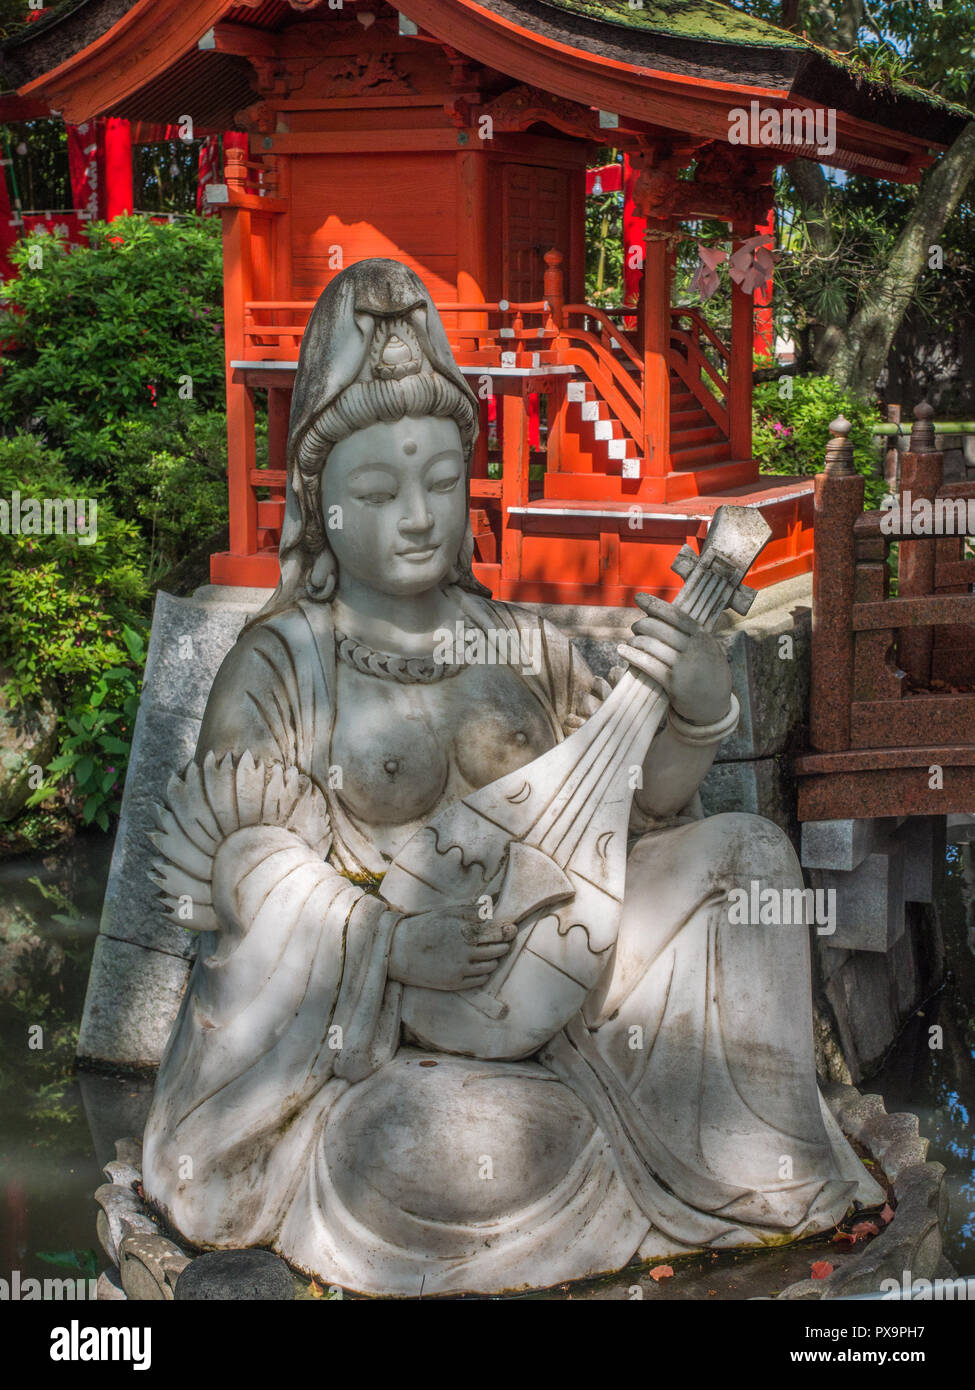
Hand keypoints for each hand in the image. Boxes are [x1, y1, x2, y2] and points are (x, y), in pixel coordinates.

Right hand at [387, 903, 516, 991]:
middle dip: (505, 945)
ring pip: (490, 966)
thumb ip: (469, 911)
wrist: (399, 951)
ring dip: (496, 959)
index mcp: (464, 932)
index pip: (496, 933)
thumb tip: (490, 907)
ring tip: (495, 954)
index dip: (507, 931)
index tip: (512, 929)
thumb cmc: (423, 927)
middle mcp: (465, 951)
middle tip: (508, 942)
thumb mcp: (445, 913)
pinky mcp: (455, 983)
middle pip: (497, 950)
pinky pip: (479, 980)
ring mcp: (461, 969)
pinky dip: (485, 973)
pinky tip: (482, 967)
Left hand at [614, 593, 731, 725]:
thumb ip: (691, 634)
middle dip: (642, 625)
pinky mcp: (674, 684)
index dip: (655, 605)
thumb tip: (662, 614)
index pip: (676, 615)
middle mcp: (695, 649)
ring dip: (635, 641)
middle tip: (635, 627)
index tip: (638, 597)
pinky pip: (647, 664)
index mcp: (703, 637)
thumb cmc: (707, 674)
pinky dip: (631, 656)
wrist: (714, 708)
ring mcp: (685, 667)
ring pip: (651, 645)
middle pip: (659, 628)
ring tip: (630, 642)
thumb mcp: (708, 649)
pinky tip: (623, 651)